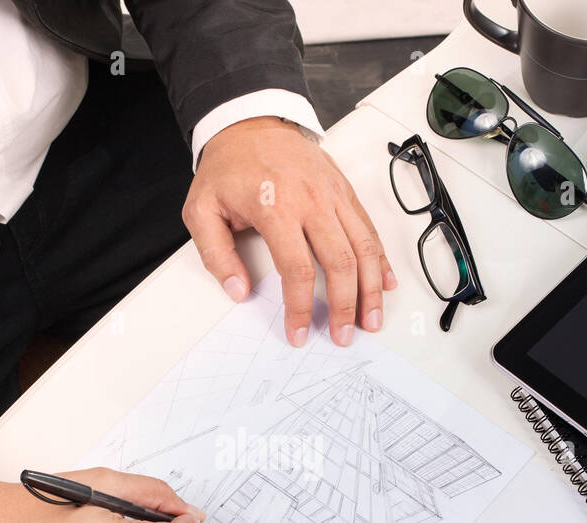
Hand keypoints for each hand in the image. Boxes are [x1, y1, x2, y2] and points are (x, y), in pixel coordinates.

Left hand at [184, 116, 397, 347]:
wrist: (250, 124)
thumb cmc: (228, 168)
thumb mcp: (201, 210)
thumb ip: (215, 255)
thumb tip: (238, 291)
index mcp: (275, 207)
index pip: (296, 269)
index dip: (301, 308)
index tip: (300, 332)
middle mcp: (311, 200)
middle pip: (340, 262)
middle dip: (346, 306)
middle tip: (344, 336)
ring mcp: (332, 194)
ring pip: (364, 247)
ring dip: (371, 288)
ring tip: (372, 319)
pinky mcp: (344, 190)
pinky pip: (369, 228)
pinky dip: (380, 259)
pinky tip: (385, 282)